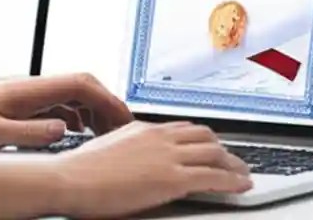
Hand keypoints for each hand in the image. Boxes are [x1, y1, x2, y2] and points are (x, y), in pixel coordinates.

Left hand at [0, 73, 133, 149]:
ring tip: (105, 138)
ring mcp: (25, 97)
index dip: (106, 99)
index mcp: (27, 90)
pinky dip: (76, 120)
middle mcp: (30, 90)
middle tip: (123, 132)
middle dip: (107, 107)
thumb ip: (26, 132)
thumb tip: (63, 129)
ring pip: (71, 98)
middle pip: (82, 88)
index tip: (123, 119)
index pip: (80, 84)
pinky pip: (57, 108)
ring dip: (93, 114)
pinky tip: (77, 137)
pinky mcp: (19, 108)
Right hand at [52, 121, 252, 217]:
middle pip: (203, 135)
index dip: (200, 138)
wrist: (70, 178)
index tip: (207, 145)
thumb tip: (132, 160)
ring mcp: (167, 156)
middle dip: (221, 147)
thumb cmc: (79, 171)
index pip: (181, 127)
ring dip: (233, 163)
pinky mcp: (173, 178)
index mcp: (142, 129)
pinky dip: (233, 180)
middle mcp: (159, 137)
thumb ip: (126, 150)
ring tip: (242, 173)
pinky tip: (241, 185)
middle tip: (231, 159)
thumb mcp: (107, 150)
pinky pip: (213, 176)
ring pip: (214, 152)